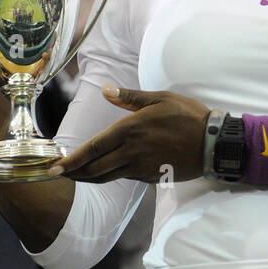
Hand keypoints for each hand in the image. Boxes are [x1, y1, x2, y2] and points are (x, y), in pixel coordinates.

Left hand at [48, 86, 210, 182]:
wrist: (213, 142)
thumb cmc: (188, 116)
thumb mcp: (160, 98)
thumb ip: (129, 97)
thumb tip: (104, 90)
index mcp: (130, 130)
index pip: (93, 148)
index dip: (72, 160)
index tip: (55, 167)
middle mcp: (131, 152)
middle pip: (95, 168)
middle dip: (74, 173)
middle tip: (59, 174)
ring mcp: (141, 167)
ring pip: (107, 177)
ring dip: (89, 178)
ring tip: (77, 176)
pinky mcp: (151, 176)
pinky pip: (126, 178)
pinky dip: (113, 176)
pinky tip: (109, 172)